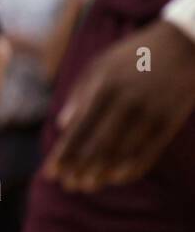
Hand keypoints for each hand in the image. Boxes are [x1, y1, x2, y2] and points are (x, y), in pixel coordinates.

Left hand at [45, 20, 194, 190]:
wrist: (181, 45)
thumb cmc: (133, 56)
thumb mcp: (101, 65)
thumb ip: (80, 94)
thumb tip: (63, 126)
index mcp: (103, 87)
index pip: (79, 128)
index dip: (64, 153)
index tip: (51, 172)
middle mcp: (125, 102)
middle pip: (98, 145)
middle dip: (80, 168)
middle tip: (68, 186)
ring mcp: (149, 113)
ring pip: (122, 152)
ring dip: (103, 172)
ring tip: (87, 187)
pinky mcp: (169, 121)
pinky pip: (148, 152)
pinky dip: (131, 168)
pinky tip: (116, 178)